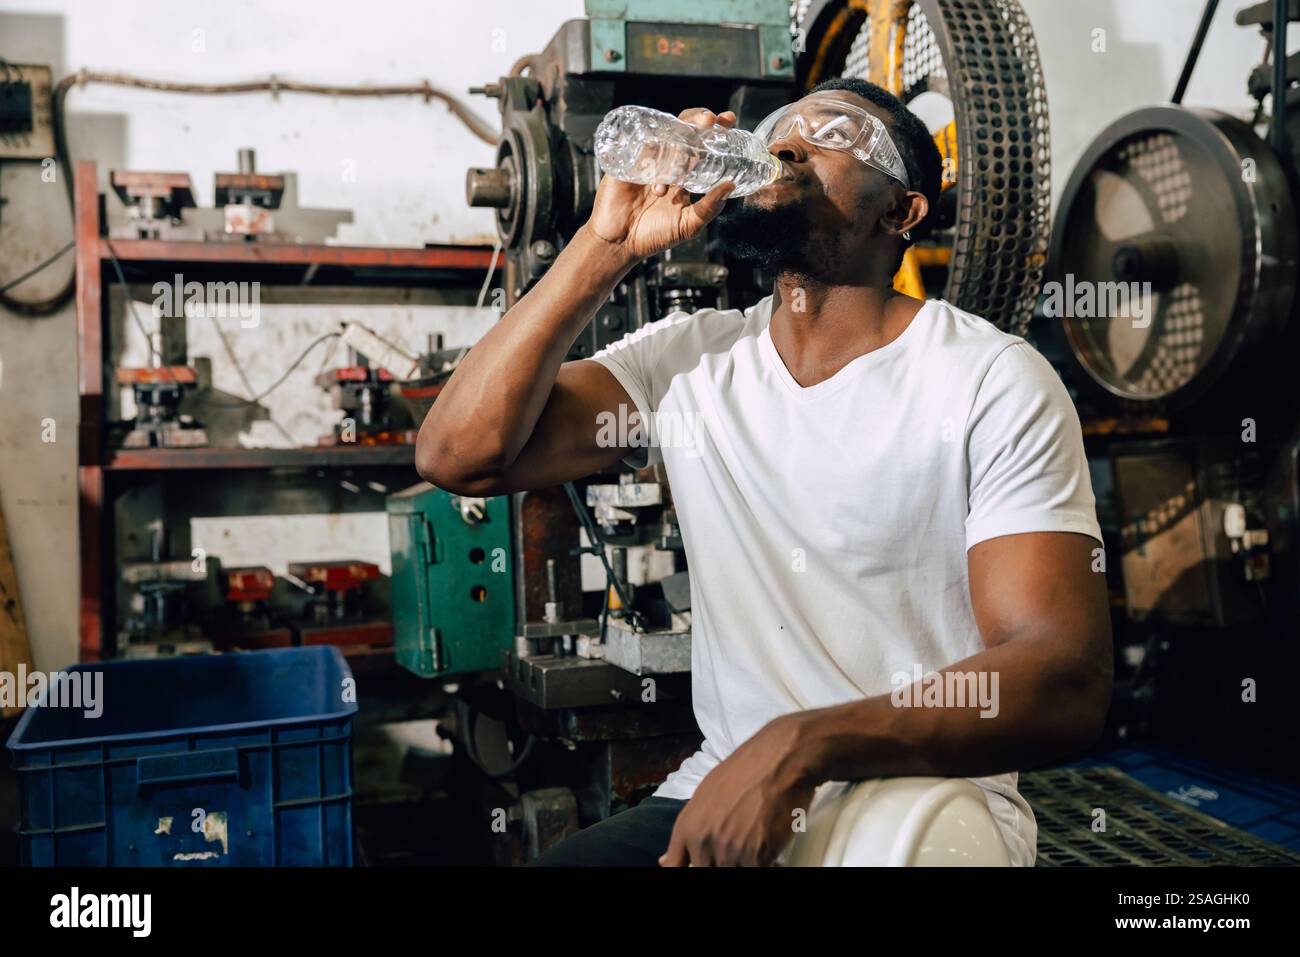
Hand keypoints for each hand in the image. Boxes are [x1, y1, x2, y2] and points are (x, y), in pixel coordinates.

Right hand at [586, 108, 737, 261]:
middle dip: (699, 121)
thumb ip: (709, 208)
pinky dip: (650, 147)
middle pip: (684, 131)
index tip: (728, 121)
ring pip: (664, 135)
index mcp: (683, 174)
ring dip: (677, 136)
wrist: (619, 244)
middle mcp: (666, 163)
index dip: (715, 131)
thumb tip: (730, 186)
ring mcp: (646, 160)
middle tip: (710, 121)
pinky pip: (639, 146)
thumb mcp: (688, 224)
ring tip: (685, 156)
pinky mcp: (626, 162)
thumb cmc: (653, 236)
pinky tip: (657, 156)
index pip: (702, 145)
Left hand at [660, 715, 818, 866]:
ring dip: (745, 861)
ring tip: (755, 838)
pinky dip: (766, 861)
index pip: (675, 866)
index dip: (687, 868)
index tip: (699, 863)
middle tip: (738, 840)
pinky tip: (769, 843)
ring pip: (733, 871)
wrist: (778, 759)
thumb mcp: (704, 795)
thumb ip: (687, 832)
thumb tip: (665, 860)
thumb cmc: (743, 771)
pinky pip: (758, 870)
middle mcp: (703, 843)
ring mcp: (730, 852)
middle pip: (707, 871)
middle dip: (722, 862)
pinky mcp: (758, 857)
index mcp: (687, 828)